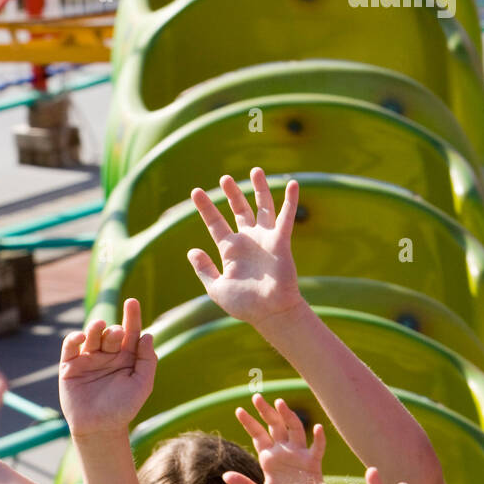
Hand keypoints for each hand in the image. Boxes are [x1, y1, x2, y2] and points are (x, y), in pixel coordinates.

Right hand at [59, 299, 155, 437]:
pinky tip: (81, 337)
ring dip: (95, 328)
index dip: (132, 316)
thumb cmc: (123, 408)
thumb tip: (147, 335)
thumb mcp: (142, 385)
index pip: (130, 331)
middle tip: (117, 335)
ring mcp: (88, 359)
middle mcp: (108, 355)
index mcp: (127, 357)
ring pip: (91, 335)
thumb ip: (147, 361)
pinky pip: (70, 346)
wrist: (99, 429)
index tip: (132, 302)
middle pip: (111, 332)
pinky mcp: (70, 366)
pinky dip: (74, 338)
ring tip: (99, 327)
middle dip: (114, 330)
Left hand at [187, 168, 303, 328]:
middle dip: (232, 194)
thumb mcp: (217, 288)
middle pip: (239, 210)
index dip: (206, 208)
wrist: (269, 312)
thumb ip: (204, 269)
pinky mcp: (280, 241)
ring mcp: (265, 239)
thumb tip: (191, 251)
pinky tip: (292, 184)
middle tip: (224, 178)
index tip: (195, 192)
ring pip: (262, 207)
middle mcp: (248, 240)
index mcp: (230, 250)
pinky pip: (286, 217)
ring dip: (259, 189)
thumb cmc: (244, 305)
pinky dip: (290, 201)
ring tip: (255, 171)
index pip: (215, 223)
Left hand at [225, 396, 325, 483]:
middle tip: (256, 397)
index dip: (249, 423)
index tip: (239, 410)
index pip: (258, 435)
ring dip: (289, 416)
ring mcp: (299, 455)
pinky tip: (317, 428)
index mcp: (269, 457)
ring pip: (295, 430)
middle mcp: (284, 452)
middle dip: (266, 412)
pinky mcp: (313, 463)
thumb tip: (224, 475)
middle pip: (275, 426)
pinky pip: (317, 448)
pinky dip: (319, 438)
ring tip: (280, 403)